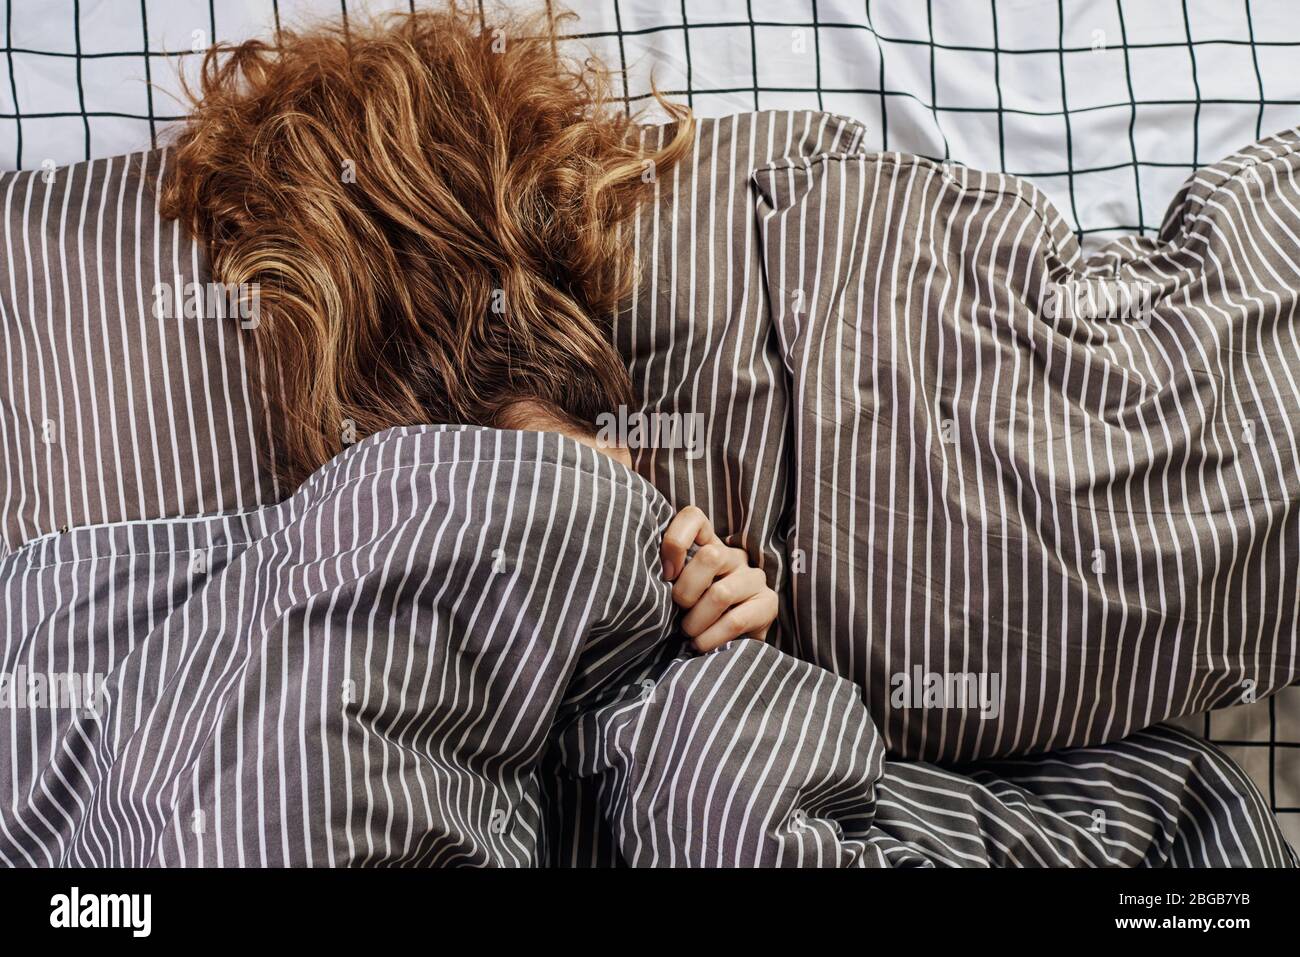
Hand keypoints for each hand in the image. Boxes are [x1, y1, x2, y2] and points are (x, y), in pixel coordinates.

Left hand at [660, 506, 777, 652]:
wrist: (729, 645)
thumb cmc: (693, 615)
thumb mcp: (677, 591)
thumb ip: (668, 577)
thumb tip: (649, 579)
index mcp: (708, 545)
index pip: (694, 517)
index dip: (675, 540)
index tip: (666, 574)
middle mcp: (734, 556)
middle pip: (709, 556)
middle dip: (685, 592)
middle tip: (679, 612)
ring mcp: (755, 578)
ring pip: (721, 593)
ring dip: (696, 621)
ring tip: (689, 633)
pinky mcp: (768, 603)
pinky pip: (735, 621)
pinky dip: (711, 637)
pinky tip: (702, 644)